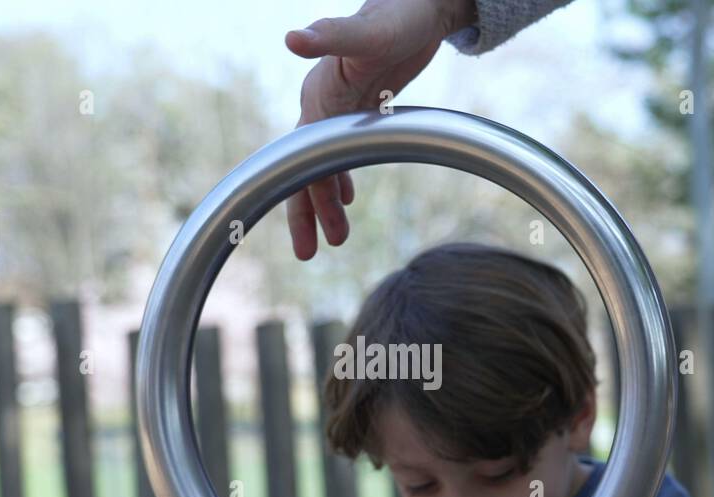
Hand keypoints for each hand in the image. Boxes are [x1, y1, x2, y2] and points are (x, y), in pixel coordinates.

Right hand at [283, 0, 476, 259]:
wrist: (421, 2)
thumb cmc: (397, 15)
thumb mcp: (369, 32)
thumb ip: (330, 36)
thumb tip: (292, 37)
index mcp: (319, 95)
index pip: (302, 159)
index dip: (299, 200)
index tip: (303, 241)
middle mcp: (322, 102)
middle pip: (308, 167)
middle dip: (308, 211)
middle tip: (312, 254)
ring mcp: (339, 104)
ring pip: (325, 162)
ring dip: (326, 200)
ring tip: (336, 238)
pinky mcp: (358, 103)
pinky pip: (343, 149)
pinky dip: (341, 174)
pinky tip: (347, 197)